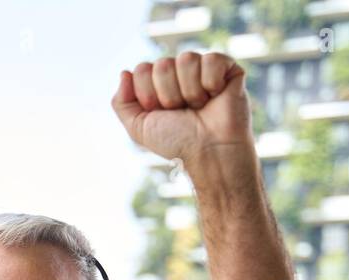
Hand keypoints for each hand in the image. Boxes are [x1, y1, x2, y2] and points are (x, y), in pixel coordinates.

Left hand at [111, 53, 253, 169]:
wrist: (208, 151)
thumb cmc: (176, 141)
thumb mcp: (139, 127)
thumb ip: (122, 102)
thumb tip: (124, 72)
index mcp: (158, 83)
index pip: (142, 69)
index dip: (148, 95)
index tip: (162, 113)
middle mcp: (179, 72)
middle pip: (162, 64)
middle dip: (169, 95)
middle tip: (182, 111)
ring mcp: (202, 68)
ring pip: (186, 59)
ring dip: (190, 91)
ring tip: (199, 106)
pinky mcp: (227, 67)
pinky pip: (211, 59)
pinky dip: (211, 83)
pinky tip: (215, 96)